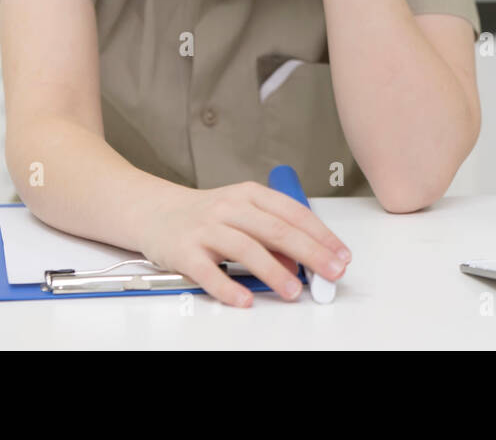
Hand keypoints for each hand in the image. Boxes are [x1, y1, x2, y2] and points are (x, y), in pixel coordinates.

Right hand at [133, 180, 351, 306]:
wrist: (155, 212)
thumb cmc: (206, 215)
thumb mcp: (243, 214)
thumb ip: (272, 235)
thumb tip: (303, 262)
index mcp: (250, 195)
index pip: (293, 213)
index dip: (321, 235)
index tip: (341, 255)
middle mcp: (229, 208)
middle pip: (276, 230)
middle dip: (310, 252)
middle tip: (331, 272)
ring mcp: (206, 228)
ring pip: (246, 248)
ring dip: (274, 271)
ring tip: (294, 291)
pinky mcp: (184, 251)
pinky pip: (208, 272)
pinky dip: (228, 287)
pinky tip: (245, 300)